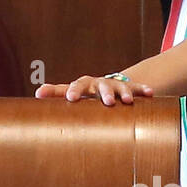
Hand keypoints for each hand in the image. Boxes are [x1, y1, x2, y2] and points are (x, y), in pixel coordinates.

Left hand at [35, 75, 153, 106]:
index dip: (74, 91)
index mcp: (84, 85)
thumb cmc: (84, 93)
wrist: (106, 86)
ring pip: (120, 87)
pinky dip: (143, 91)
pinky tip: (150, 94)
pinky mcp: (130, 89)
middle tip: (106, 102)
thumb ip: (55, 92)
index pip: (77, 85)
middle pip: (101, 85)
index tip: (70, 99)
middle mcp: (100, 83)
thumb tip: (36, 93)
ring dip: (124, 93)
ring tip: (128, 102)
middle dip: (104, 93)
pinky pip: (138, 89)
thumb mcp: (71, 92)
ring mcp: (116, 85)